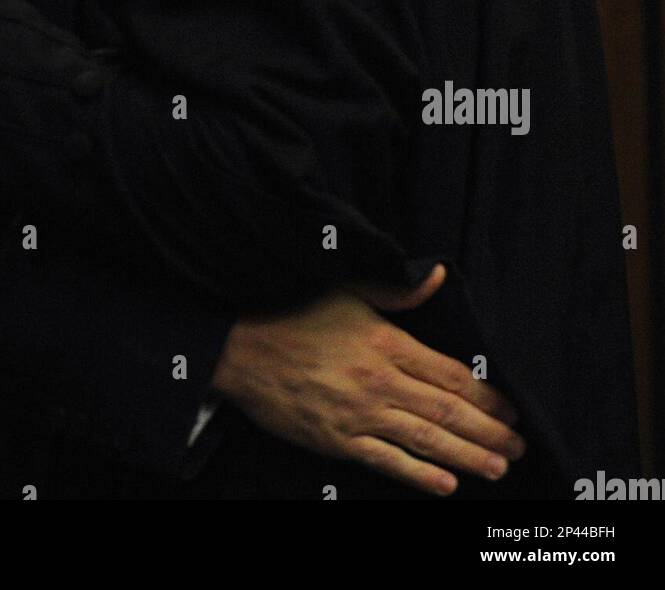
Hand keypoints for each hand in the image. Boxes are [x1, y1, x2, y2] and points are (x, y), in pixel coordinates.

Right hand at [212, 264, 523, 496]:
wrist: (241, 348)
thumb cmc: (295, 313)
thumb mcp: (348, 289)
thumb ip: (397, 290)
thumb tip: (437, 274)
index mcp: (386, 342)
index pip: (449, 374)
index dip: (485, 395)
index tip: (510, 409)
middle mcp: (379, 381)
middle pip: (447, 411)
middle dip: (488, 432)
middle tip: (518, 447)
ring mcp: (359, 415)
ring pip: (426, 440)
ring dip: (467, 457)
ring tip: (497, 468)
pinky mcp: (337, 440)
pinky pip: (387, 462)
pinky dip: (419, 475)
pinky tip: (446, 484)